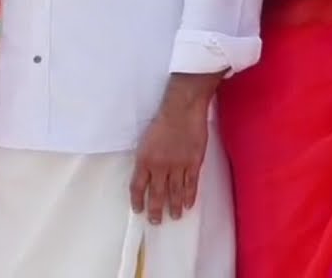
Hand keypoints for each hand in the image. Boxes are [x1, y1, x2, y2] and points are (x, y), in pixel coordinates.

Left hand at [130, 105, 207, 224]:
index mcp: (144, 159)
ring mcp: (178, 166)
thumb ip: (146, 159)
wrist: (182, 109)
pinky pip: (191, 185)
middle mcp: (160, 166)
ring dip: (174, 207)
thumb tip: (146, 176)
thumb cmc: (163, 120)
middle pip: (157, 194)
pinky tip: (189, 204)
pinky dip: (190, 196)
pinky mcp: (194, 163)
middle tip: (156, 221)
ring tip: (175, 216)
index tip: (138, 210)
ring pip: (175, 193)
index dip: (137, 201)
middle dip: (156, 210)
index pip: (137, 187)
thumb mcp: (146, 140)